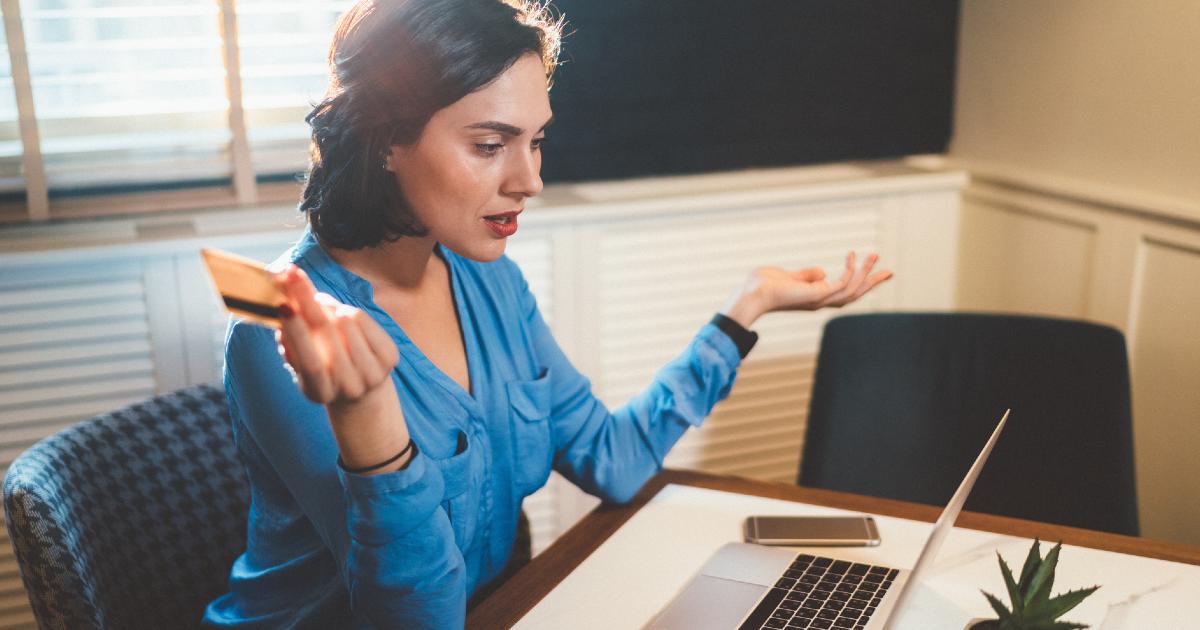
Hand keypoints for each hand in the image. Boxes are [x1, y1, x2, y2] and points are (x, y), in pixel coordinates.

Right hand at [274, 265, 398, 406]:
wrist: (360, 389)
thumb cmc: (323, 369)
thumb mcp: (303, 361)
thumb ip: (290, 341)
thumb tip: (286, 310)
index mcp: (321, 392)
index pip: (310, 362)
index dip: (297, 332)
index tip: (283, 305)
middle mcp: (350, 386)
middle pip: (327, 335)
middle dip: (307, 300)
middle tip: (292, 275)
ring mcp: (373, 373)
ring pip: (346, 321)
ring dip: (329, 307)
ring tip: (322, 308)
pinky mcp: (390, 357)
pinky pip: (364, 319)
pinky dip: (348, 310)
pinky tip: (342, 315)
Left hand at [722, 252, 892, 327]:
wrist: (752, 294)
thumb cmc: (764, 285)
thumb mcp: (790, 276)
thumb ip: (806, 275)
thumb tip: (822, 272)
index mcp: (816, 298)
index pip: (844, 292)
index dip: (860, 283)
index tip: (873, 271)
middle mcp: (821, 301)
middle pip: (855, 295)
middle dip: (872, 283)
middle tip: (890, 271)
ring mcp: (821, 300)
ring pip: (853, 290)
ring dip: (867, 273)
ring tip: (875, 255)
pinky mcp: (818, 295)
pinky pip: (843, 283)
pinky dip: (851, 270)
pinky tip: (853, 255)